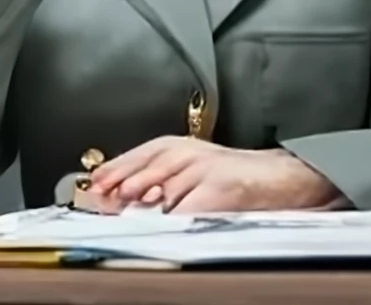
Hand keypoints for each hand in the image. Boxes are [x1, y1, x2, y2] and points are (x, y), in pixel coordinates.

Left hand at [88, 137, 344, 212]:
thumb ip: (157, 183)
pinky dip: (175, 213)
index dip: (116, 168)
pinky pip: (193, 203)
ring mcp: (206, 169)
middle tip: (103, 195)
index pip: (141, 155)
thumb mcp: (190, 172)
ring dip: (144, 193)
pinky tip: (161, 221)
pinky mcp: (222, 187)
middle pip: (150, 164)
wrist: (275, 179)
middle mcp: (190, 153)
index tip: (95, 184)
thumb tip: (119, 199)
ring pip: (169, 182)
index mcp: (179, 148)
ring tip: (124, 202)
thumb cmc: (231, 179)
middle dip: (125, 180)